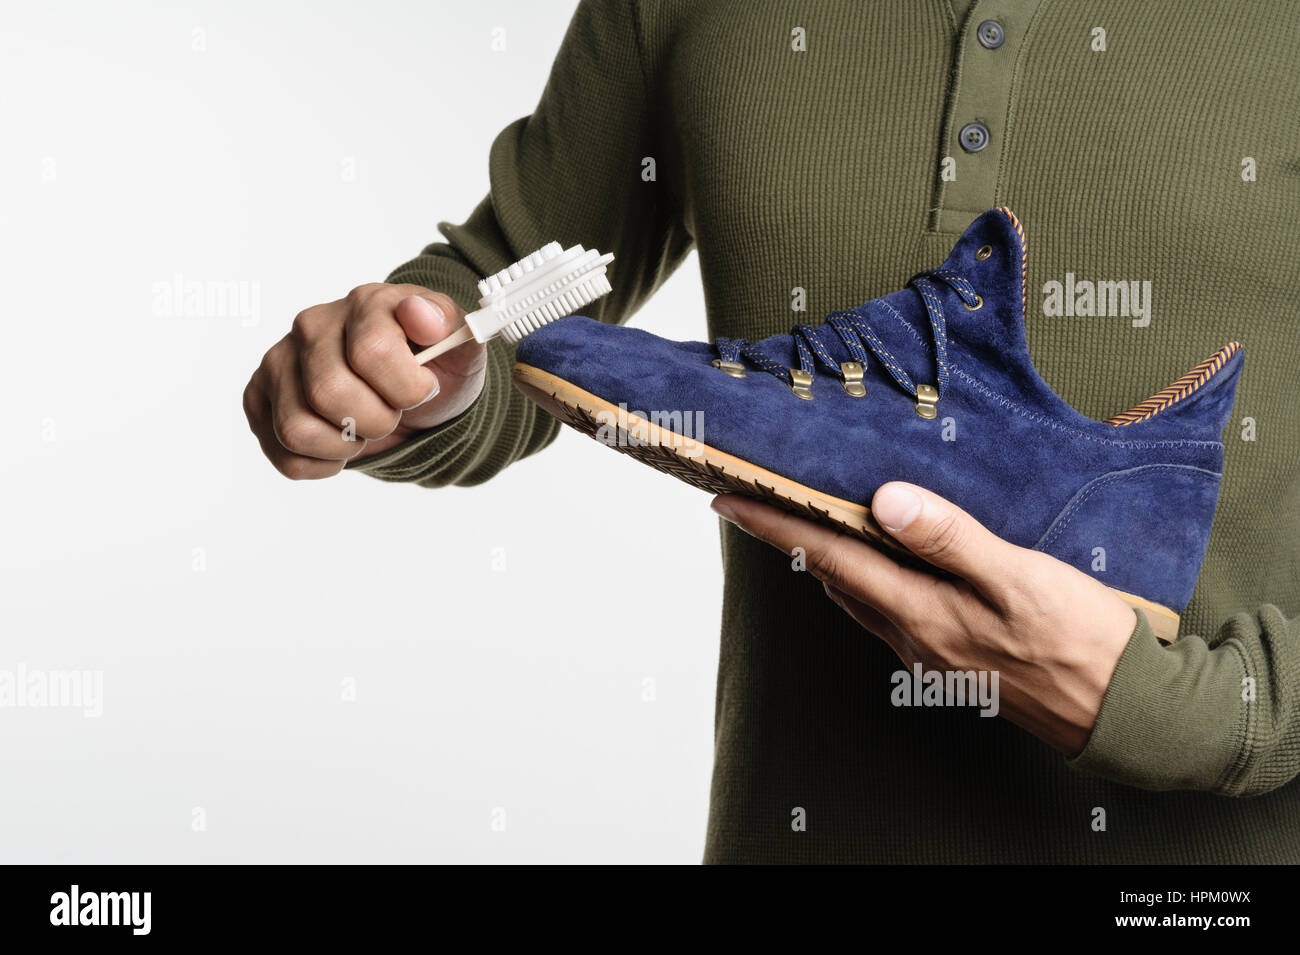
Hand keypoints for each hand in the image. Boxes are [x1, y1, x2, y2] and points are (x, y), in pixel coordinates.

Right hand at [243, 284, 485, 478]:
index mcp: (364, 303)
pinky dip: (321, 464)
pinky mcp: (260, 399)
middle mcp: (313, 325)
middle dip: (376, 420)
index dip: (407, 387)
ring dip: (345, 445)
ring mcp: (280, 362)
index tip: (425, 387)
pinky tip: (341, 444)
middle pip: (328, 394)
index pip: (371, 352)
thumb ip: (445, 323)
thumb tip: (418, 313)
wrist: (415, 392)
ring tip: (365, 428)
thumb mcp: (459, 344)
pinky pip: (283, 454)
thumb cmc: (435, 366)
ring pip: (296, 429)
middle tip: (392, 412)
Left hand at [710, 483, 1136, 754]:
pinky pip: (890, 609)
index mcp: (922, 612)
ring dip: (826, 558)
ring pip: (859, 596)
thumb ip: (950, 539)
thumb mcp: (1018, 578)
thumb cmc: (1079, 641)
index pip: (829, 557)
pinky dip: (868, 577)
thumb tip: (886, 501)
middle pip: (833, 576)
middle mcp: (913, 635)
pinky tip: (882, 558)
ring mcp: (930, 650)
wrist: (1123, 711)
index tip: (728, 501)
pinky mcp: (952, 655)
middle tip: (759, 499)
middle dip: (791, 538)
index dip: (775, 527)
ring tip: (806, 520)